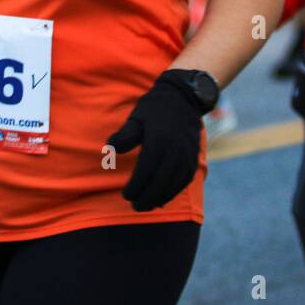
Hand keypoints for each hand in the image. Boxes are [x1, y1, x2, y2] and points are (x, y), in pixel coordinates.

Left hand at [106, 73, 203, 211]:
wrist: (183, 98)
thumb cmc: (154, 109)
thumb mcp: (136, 118)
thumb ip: (125, 136)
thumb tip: (110, 150)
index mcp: (159, 140)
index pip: (146, 171)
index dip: (136, 186)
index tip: (126, 195)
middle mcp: (175, 150)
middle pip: (160, 181)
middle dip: (147, 197)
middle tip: (135, 206)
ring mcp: (187, 155)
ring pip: (174, 184)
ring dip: (160, 198)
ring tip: (147, 206)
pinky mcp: (194, 158)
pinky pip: (185, 180)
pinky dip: (174, 192)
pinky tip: (163, 199)